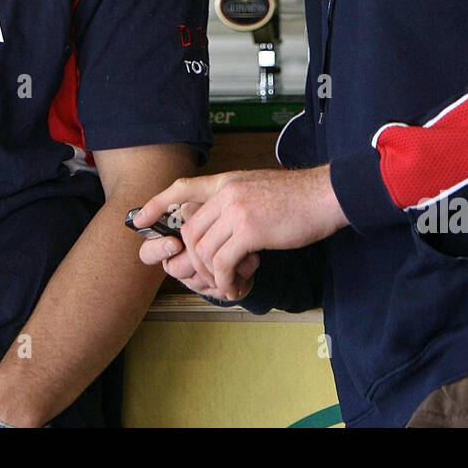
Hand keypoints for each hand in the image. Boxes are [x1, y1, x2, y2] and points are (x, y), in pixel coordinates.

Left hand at [132, 165, 346, 299]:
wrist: (326, 195)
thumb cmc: (298, 198)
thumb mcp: (258, 189)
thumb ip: (235, 201)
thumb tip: (221, 223)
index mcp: (227, 182)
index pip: (182, 188)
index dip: (157, 204)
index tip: (140, 220)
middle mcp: (226, 193)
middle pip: (190, 231)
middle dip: (195, 259)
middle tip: (213, 275)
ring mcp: (236, 209)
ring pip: (204, 249)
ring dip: (212, 274)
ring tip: (229, 282)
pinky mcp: (250, 229)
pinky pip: (223, 261)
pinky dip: (225, 279)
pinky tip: (236, 285)